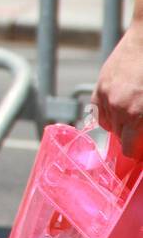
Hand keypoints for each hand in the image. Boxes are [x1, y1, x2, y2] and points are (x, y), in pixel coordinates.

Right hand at [91, 25, 142, 157]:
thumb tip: (141, 134)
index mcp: (138, 116)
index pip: (130, 150)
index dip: (137, 152)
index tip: (141, 148)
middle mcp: (120, 109)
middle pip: (120, 138)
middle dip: (132, 137)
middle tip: (141, 129)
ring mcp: (107, 96)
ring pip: (108, 125)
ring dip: (120, 125)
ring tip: (133, 116)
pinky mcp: (100, 85)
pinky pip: (98, 110)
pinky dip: (108, 113)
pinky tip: (120, 107)